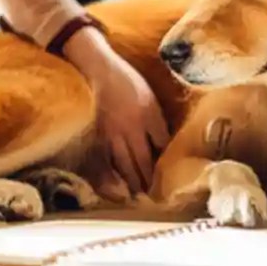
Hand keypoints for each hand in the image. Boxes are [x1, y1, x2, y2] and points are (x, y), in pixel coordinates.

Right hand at [63, 28, 168, 192]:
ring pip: (126, 166)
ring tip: (138, 196)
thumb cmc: (126, 80)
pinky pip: (105, 161)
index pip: (162, 146)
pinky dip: (112, 176)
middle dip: (151, 181)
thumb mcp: (149, 97)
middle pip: (145, 161)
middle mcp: (132, 127)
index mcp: (149, 114)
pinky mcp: (97, 135)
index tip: (170, 177)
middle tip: (155, 197)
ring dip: (133, 183)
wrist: (97, 68)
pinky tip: (116, 187)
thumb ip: (157, 121)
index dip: (166, 163)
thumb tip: (165, 145)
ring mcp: (112, 133)